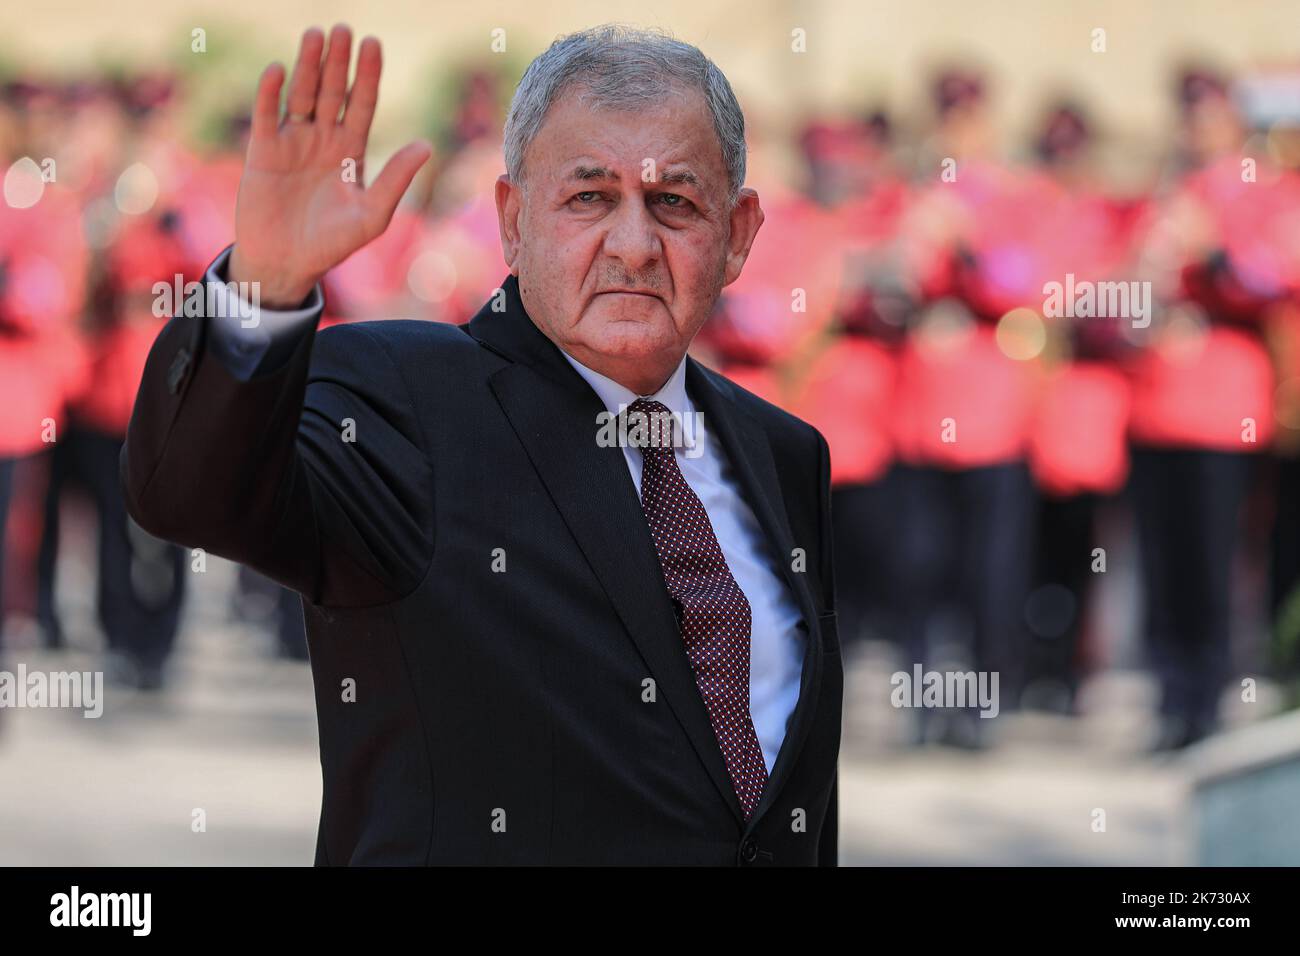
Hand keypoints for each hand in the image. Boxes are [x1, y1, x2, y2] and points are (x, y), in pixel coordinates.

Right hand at [229, 25, 431, 306]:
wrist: (287, 264)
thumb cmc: (332, 244)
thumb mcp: (371, 215)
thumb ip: (395, 179)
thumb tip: (427, 145)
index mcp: (351, 151)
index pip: (362, 104)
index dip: (367, 75)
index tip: (373, 43)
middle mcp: (322, 140)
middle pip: (333, 92)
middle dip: (338, 62)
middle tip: (344, 29)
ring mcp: (291, 143)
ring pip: (302, 96)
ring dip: (308, 67)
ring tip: (315, 35)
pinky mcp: (262, 153)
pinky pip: (266, 116)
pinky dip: (271, 93)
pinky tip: (278, 70)